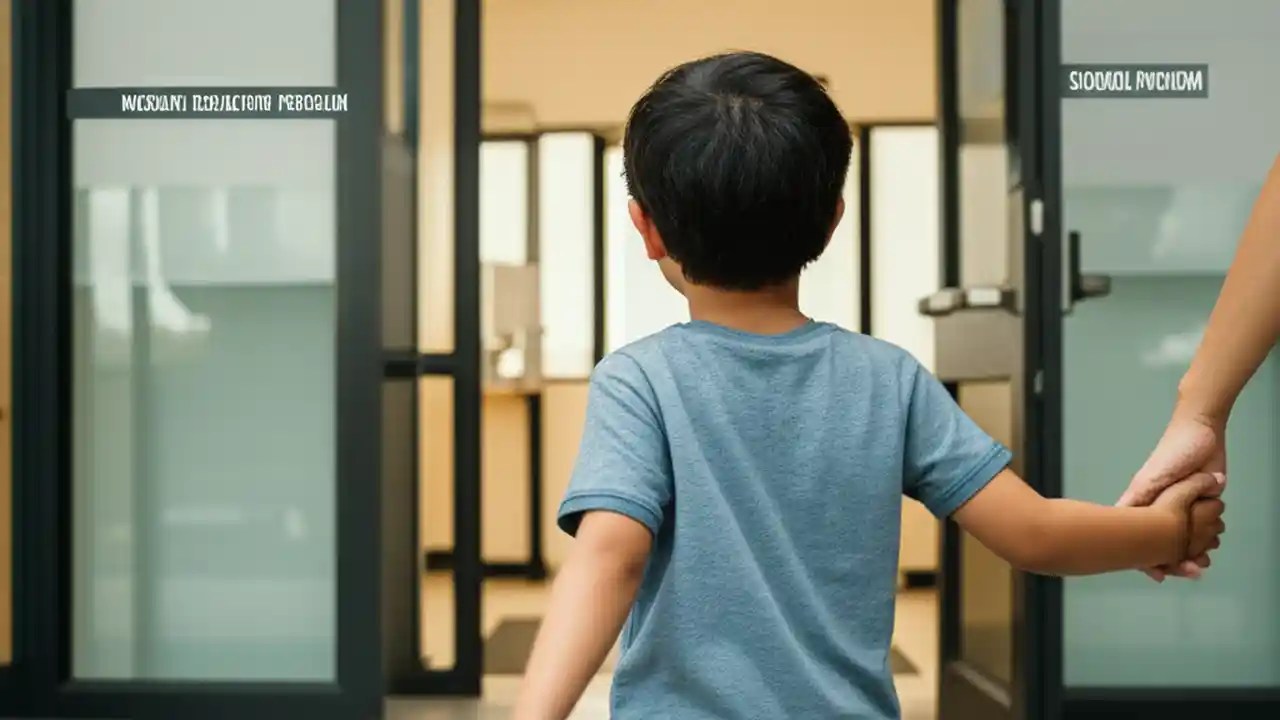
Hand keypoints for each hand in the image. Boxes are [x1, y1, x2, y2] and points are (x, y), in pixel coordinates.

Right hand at [1119, 411, 1226, 579]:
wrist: (1203, 431)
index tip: (1155, 574)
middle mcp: (1160, 507)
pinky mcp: (1201, 503)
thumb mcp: (1153, 475)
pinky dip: (1206, 542)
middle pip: (1161, 543)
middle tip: (1187, 572)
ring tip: (1200, 567)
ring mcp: (1181, 507)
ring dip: (1191, 554)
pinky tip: (1211, 551)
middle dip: (1173, 561)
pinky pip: (1202, 529)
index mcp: (1144, 501)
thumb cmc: (1174, 449)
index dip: (1143, 557)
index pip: (1137, 534)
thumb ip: (1139, 496)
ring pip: (1183, 539)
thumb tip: (1122, 518)